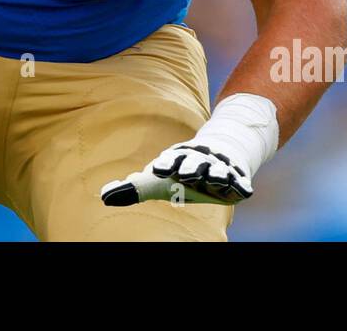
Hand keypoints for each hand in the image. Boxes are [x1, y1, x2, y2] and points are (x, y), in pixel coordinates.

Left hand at [100, 143, 253, 206]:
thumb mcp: (158, 178)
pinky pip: (240, 181)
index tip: (158, 169)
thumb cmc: (180, 168)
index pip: (170, 160)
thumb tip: (104, 196)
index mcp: (177, 159)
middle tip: (186, 174)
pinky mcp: (237, 177)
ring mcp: (218, 167)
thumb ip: (134, 187)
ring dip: (216, 174)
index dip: (165, 164)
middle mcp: (198, 161)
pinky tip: (242, 190)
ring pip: (218, 169)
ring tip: (214, 179)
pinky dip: (241, 184)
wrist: (219, 150)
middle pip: (194, 162)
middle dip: (190, 167)